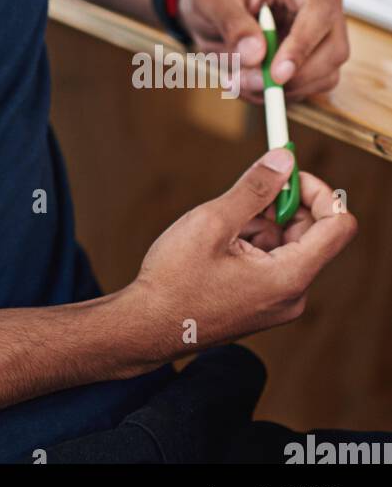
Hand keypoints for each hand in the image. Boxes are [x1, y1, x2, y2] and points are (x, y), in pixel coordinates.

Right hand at [128, 150, 357, 360]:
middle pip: (310, 233)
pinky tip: (215, 248)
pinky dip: (250, 243)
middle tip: (242, 195)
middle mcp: (292, 294)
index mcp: (289, 278)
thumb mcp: (213, 222)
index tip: (287, 174)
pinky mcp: (262, 303)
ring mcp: (278, 301)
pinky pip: (271, 261)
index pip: (338, 226)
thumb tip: (284, 160)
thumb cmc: (175, 280)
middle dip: (279, 206)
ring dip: (258, 225)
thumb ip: (254, 189)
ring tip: (217, 230)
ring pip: (285, 244)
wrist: (147, 327)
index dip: (318, 192)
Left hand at [174, 0, 349, 103]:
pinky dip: (282, 92)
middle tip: (245, 83)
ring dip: (284, 89)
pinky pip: (312, 85)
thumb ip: (233, 25)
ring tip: (239, 81)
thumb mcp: (211, 0)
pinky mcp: (320, 54)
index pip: (318, 14)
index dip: (301, 48)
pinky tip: (251, 82)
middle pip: (333, 50)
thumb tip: (256, 55)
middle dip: (292, 77)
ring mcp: (326, 28)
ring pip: (326, 73)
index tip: (276, 75)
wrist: (211, 4)